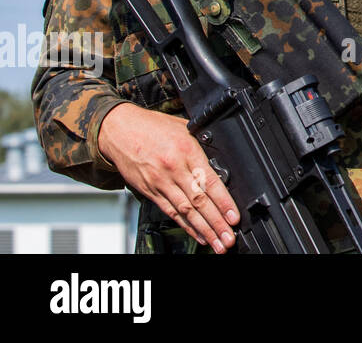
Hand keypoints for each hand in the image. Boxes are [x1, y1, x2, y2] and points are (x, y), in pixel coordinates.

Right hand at [97, 102, 239, 253]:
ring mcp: (160, 183)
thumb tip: (223, 163)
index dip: (223, 202)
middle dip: (216, 223)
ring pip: (185, 211)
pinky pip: (170, 212)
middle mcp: (174, 169)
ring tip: (217, 243)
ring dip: (203, 230)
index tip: (233, 217)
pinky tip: (198, 235)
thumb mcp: (185, 127)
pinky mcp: (150, 191)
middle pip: (198, 202)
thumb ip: (203, 146)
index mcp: (187, 151)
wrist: (119, 130)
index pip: (209, 182)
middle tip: (228, 239)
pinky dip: (185, 226)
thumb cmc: (153, 127)